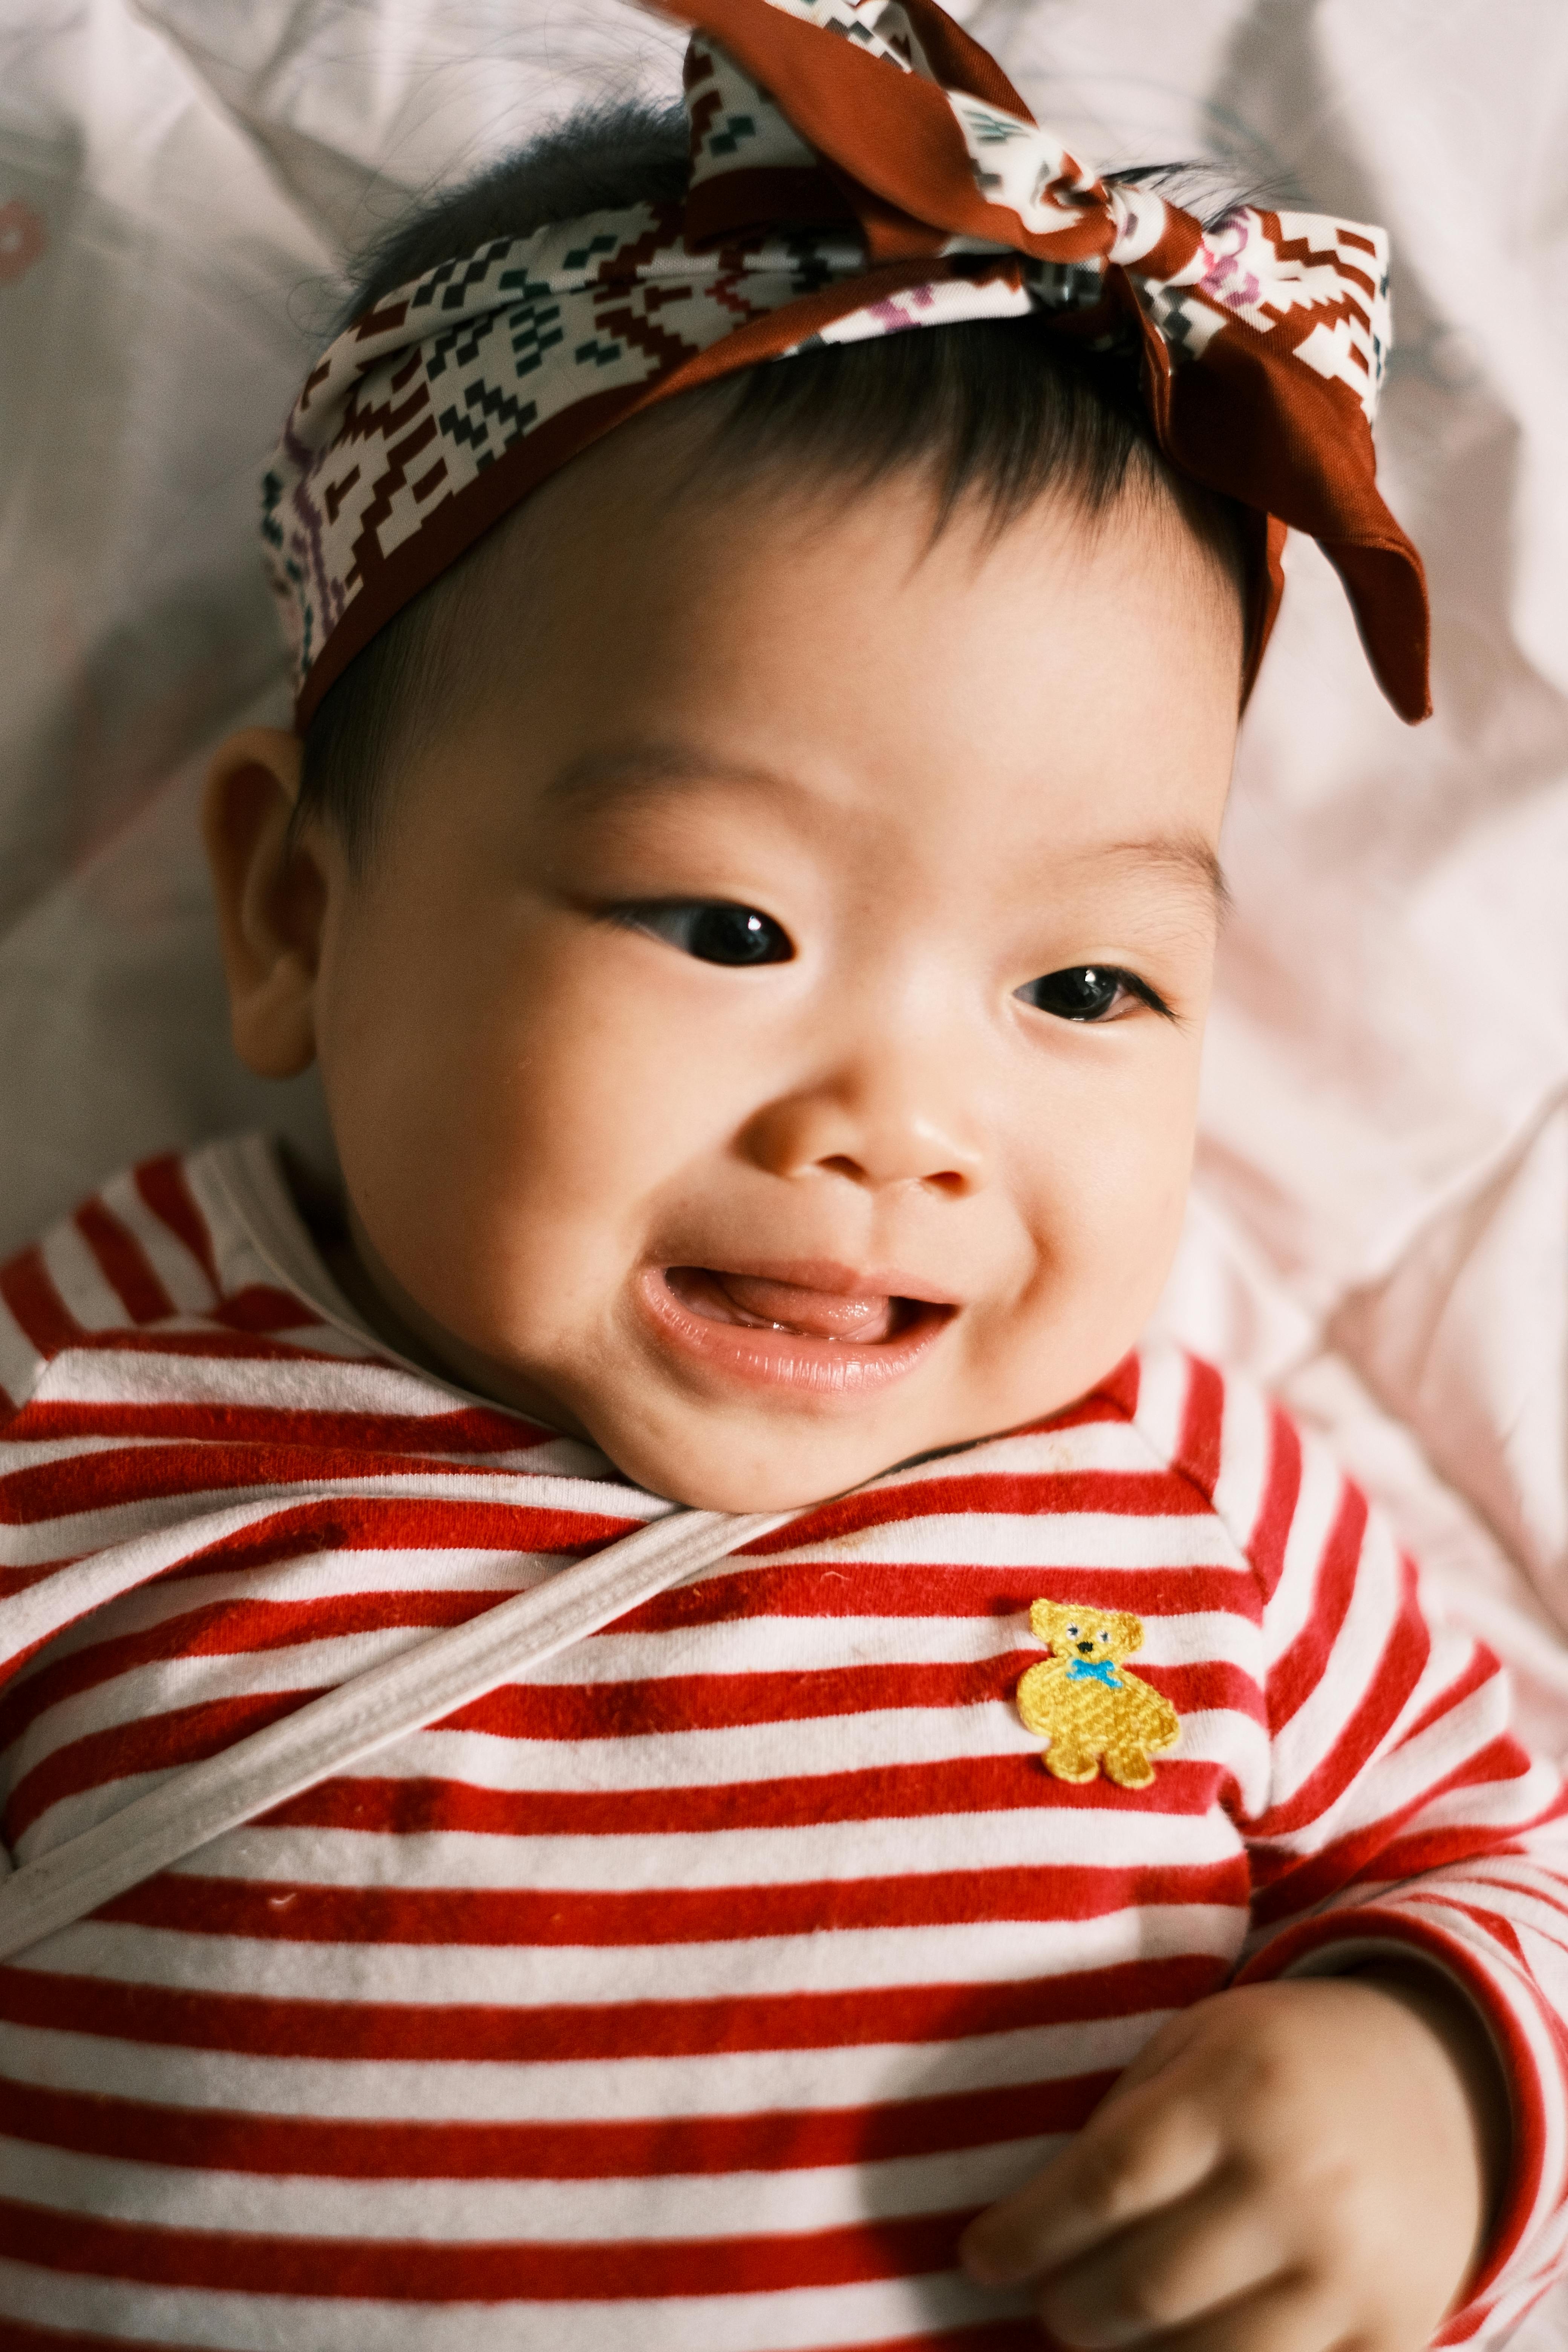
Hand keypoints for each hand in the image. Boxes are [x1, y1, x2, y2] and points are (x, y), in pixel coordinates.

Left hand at [959, 1969, 1506, 2351]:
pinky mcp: (1391, 2333)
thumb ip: (1120, 2120)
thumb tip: (1021, 2216)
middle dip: (1066, 2307)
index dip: (1025, 2234)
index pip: (1103, 2184)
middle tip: (1042, 2297)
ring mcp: (1351, 2270)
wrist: (1441, 2082)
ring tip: (1101, 2327)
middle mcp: (1298, 2182)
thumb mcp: (1199, 2045)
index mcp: (1239, 2090)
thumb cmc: (1281, 2059)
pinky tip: (1176, 2350)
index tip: (977, 2258)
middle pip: (1142, 2287)